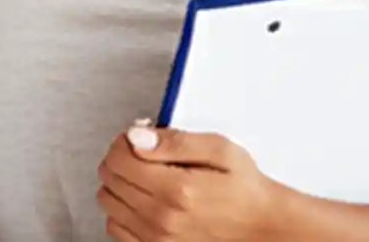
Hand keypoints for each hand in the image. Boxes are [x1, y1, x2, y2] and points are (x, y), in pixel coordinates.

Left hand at [96, 123, 282, 241]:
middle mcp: (162, 218)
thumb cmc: (244, 189)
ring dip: (118, 182)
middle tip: (142, 152)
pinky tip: (140, 199)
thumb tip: (138, 136)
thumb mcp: (219, 150)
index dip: (125, 140)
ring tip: (143, 175)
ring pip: (107, 202)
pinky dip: (120, 210)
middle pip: (109, 178)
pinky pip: (115, 227)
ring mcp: (156, 238)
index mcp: (177, 189)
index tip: (139, 136)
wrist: (261, 227)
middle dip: (121, 157)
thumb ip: (175, 141)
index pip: (119, 157)